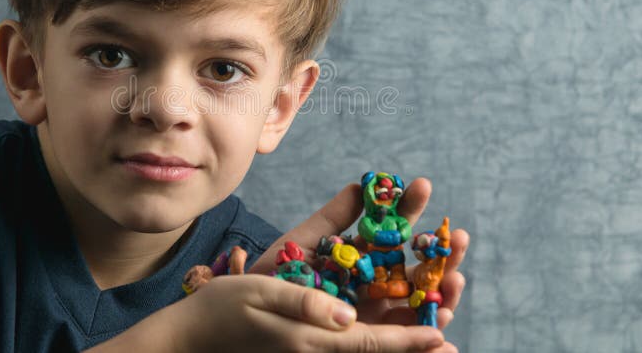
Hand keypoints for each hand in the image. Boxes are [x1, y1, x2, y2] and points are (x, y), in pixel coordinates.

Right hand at [86, 273, 444, 352]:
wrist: (194, 338)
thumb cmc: (223, 310)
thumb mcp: (259, 294)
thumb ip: (303, 304)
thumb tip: (346, 316)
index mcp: (313, 340)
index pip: (371, 343)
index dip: (410, 339)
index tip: (444, 337)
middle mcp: (320, 349)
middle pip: (377, 348)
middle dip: (416, 337)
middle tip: (448, 325)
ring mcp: (314, 350)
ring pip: (367, 347)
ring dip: (400, 334)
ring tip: (436, 324)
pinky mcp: (307, 346)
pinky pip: (350, 344)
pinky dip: (377, 334)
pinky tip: (389, 319)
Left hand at [250, 178, 468, 346]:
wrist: (250, 311)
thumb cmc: (276, 277)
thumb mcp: (304, 243)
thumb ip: (332, 218)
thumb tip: (360, 184)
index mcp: (364, 259)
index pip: (394, 232)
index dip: (409, 210)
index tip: (422, 185)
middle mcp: (376, 287)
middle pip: (420, 271)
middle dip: (444, 254)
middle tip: (458, 235)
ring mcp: (376, 316)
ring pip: (421, 307)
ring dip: (445, 294)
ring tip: (456, 277)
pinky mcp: (367, 340)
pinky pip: (401, 344)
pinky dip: (425, 342)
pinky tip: (443, 336)